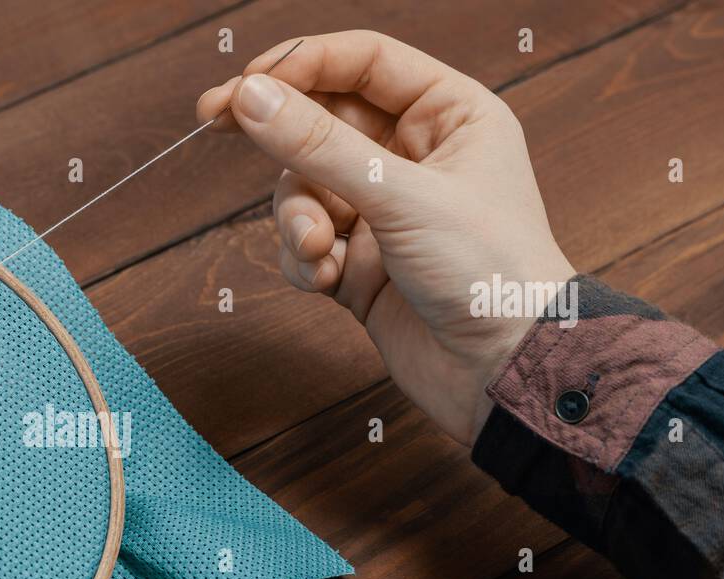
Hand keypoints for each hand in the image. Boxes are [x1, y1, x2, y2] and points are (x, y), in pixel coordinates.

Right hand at [197, 31, 574, 444]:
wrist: (504, 373)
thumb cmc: (491, 273)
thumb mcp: (402, 197)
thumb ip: (320, 146)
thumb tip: (251, 97)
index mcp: (450, 115)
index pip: (362, 62)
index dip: (301, 62)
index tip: (244, 81)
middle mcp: (415, 157)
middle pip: (322, 122)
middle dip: (285, 143)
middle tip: (219, 119)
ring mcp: (384, 213)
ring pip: (305, 187)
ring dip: (297, 216)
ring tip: (316, 248)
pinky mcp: (359, 265)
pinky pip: (306, 243)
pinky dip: (305, 260)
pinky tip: (327, 281)